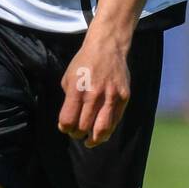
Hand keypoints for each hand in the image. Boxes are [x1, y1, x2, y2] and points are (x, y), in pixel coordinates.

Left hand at [57, 27, 130, 148]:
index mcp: (77, 89)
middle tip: (76, 132)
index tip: (64, 127)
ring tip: (89, 141)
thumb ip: (69, 100)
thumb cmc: (84, 62)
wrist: (107, 47)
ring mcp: (111, 96)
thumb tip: (69, 120)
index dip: (64, 128)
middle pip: (84, 127)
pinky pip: (115, 121)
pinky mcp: (124, 97)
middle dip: (77, 134)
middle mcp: (94, 94)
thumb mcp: (68, 78)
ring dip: (94, 139)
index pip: (68, 120)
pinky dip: (107, 130)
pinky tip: (101, 132)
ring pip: (102, 129)